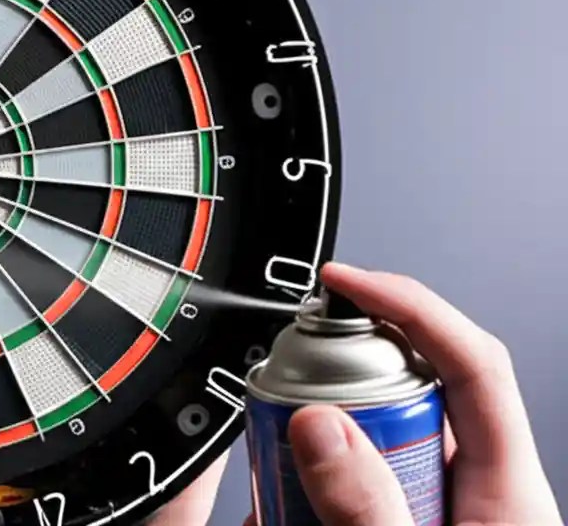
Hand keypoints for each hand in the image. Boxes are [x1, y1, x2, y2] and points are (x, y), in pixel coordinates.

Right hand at [244, 263, 561, 524]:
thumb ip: (365, 505)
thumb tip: (316, 423)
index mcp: (508, 491)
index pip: (472, 362)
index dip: (408, 305)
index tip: (345, 281)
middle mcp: (482, 492)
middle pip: (410, 394)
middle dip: (338, 388)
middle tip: (286, 397)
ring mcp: (448, 511)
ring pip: (375, 442)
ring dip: (318, 450)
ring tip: (276, 474)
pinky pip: (364, 486)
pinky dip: (316, 490)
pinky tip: (284, 511)